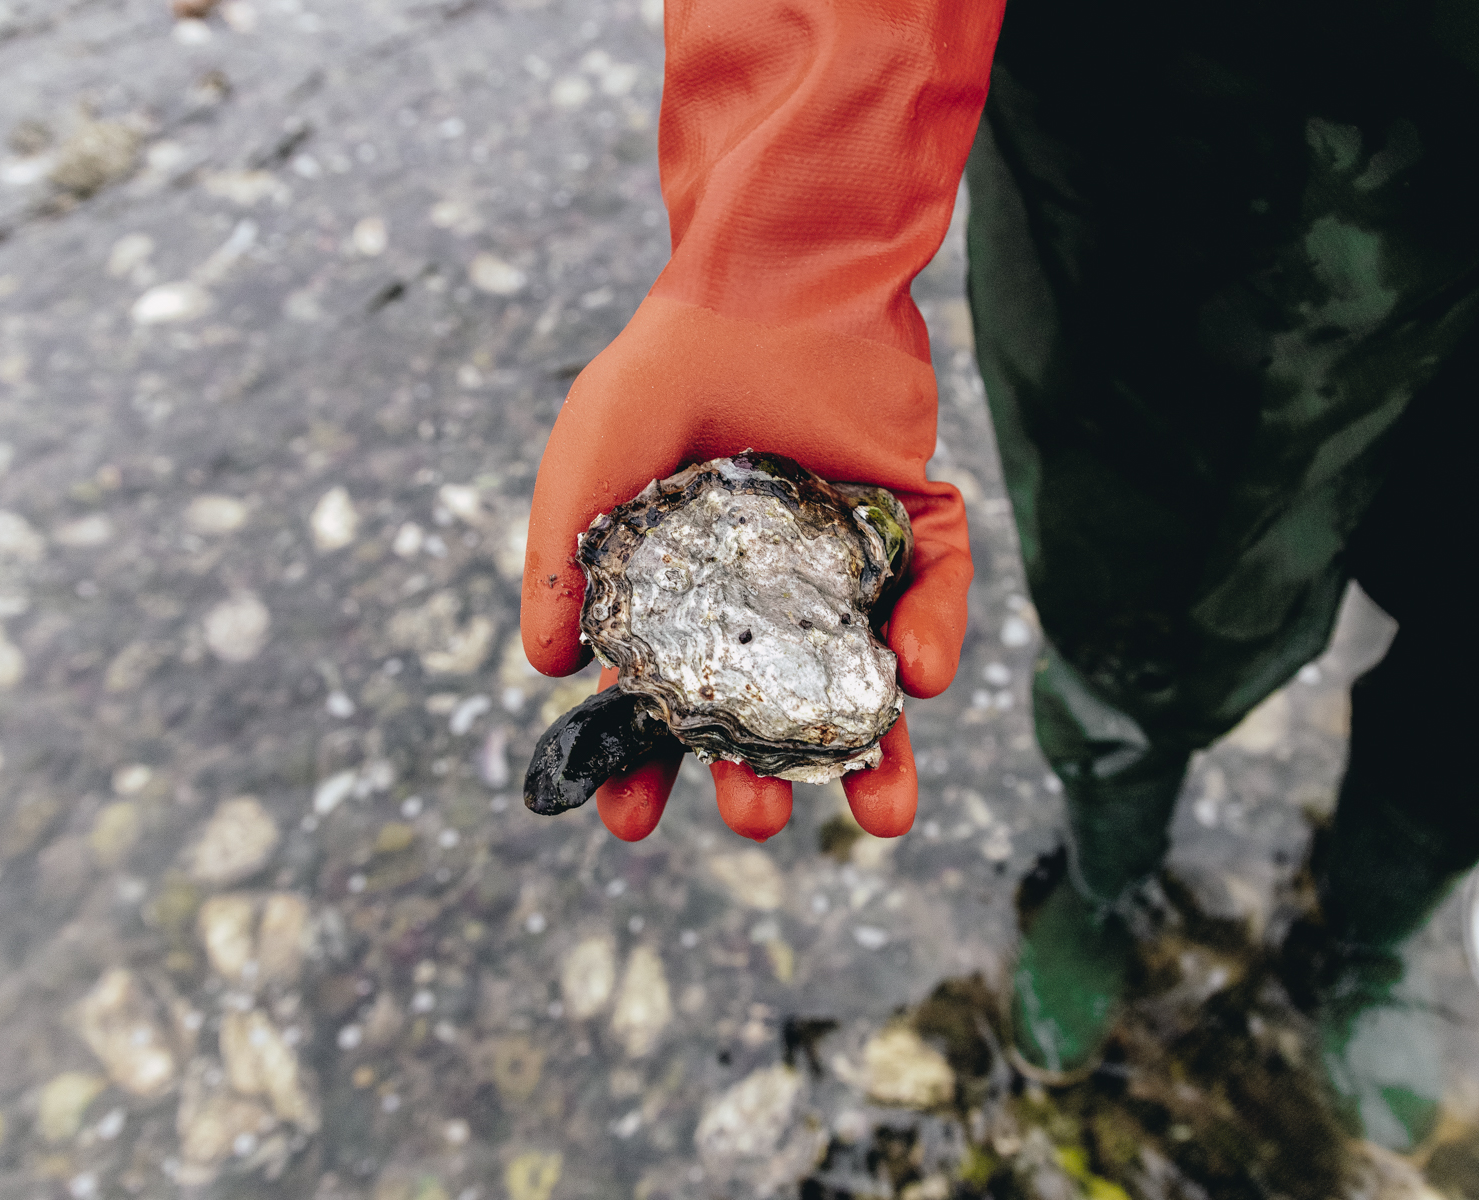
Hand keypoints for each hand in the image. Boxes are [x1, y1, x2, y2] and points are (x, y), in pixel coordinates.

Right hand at [519, 298, 970, 841]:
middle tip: (758, 822)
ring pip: (867, 683)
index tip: (628, 821)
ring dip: (879, 755)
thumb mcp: (590, 457)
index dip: (641, 767)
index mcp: (684, 596)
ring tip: (881, 819)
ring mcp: (844, 569)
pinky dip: (933, 637)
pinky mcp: (912, 524)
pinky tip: (917, 679)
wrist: (769, 272)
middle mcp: (768, 598)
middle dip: (764, 777)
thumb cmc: (667, 364)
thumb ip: (562, 556)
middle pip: (770, 714)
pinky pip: (934, 593)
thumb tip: (544, 671)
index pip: (662, 703)